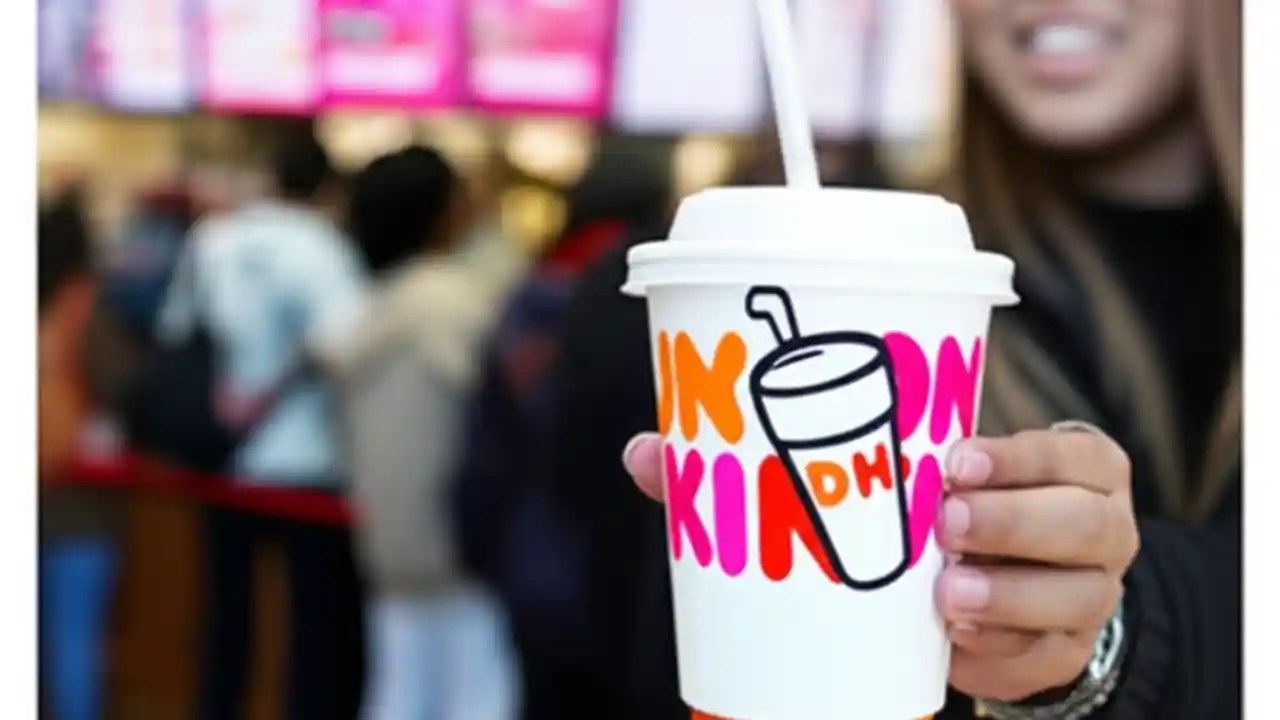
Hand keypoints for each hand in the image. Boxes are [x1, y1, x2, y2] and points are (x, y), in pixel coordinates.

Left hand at [620, 428, 1139, 704]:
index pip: (1069, 448)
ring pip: (1069, 599)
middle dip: (1011, 525)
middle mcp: (1094, 527)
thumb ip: (783, 457)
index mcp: (1068, 465)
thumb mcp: (898, 472)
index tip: (951, 461)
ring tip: (943, 596)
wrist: (1015, 573)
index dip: (1019, 453)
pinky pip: (1041, 662)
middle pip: (1079, 525)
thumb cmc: (935, 502)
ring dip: (1006, 596)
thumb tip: (646, 454)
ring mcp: (1085, 597)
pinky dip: (1001, 655)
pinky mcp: (1057, 655)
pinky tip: (958, 644)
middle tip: (940, 529)